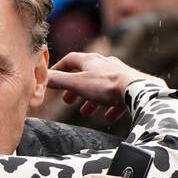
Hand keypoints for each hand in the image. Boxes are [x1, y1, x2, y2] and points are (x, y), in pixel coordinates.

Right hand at [46, 52, 163, 123]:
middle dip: (75, 88)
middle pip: (86, 74)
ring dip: (91, 100)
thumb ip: (59, 81)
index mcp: (91, 60)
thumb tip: (40, 79)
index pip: (71, 59)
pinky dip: (110, 107)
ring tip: (86, 112)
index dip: (60, 68)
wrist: (137, 90)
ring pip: (101, 87)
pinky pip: (117, 97)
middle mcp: (105, 64)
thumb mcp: (77, 83)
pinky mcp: (130, 87)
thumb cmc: (106, 86)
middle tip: (68, 101)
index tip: (53, 78)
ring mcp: (119, 74)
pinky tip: (108, 117)